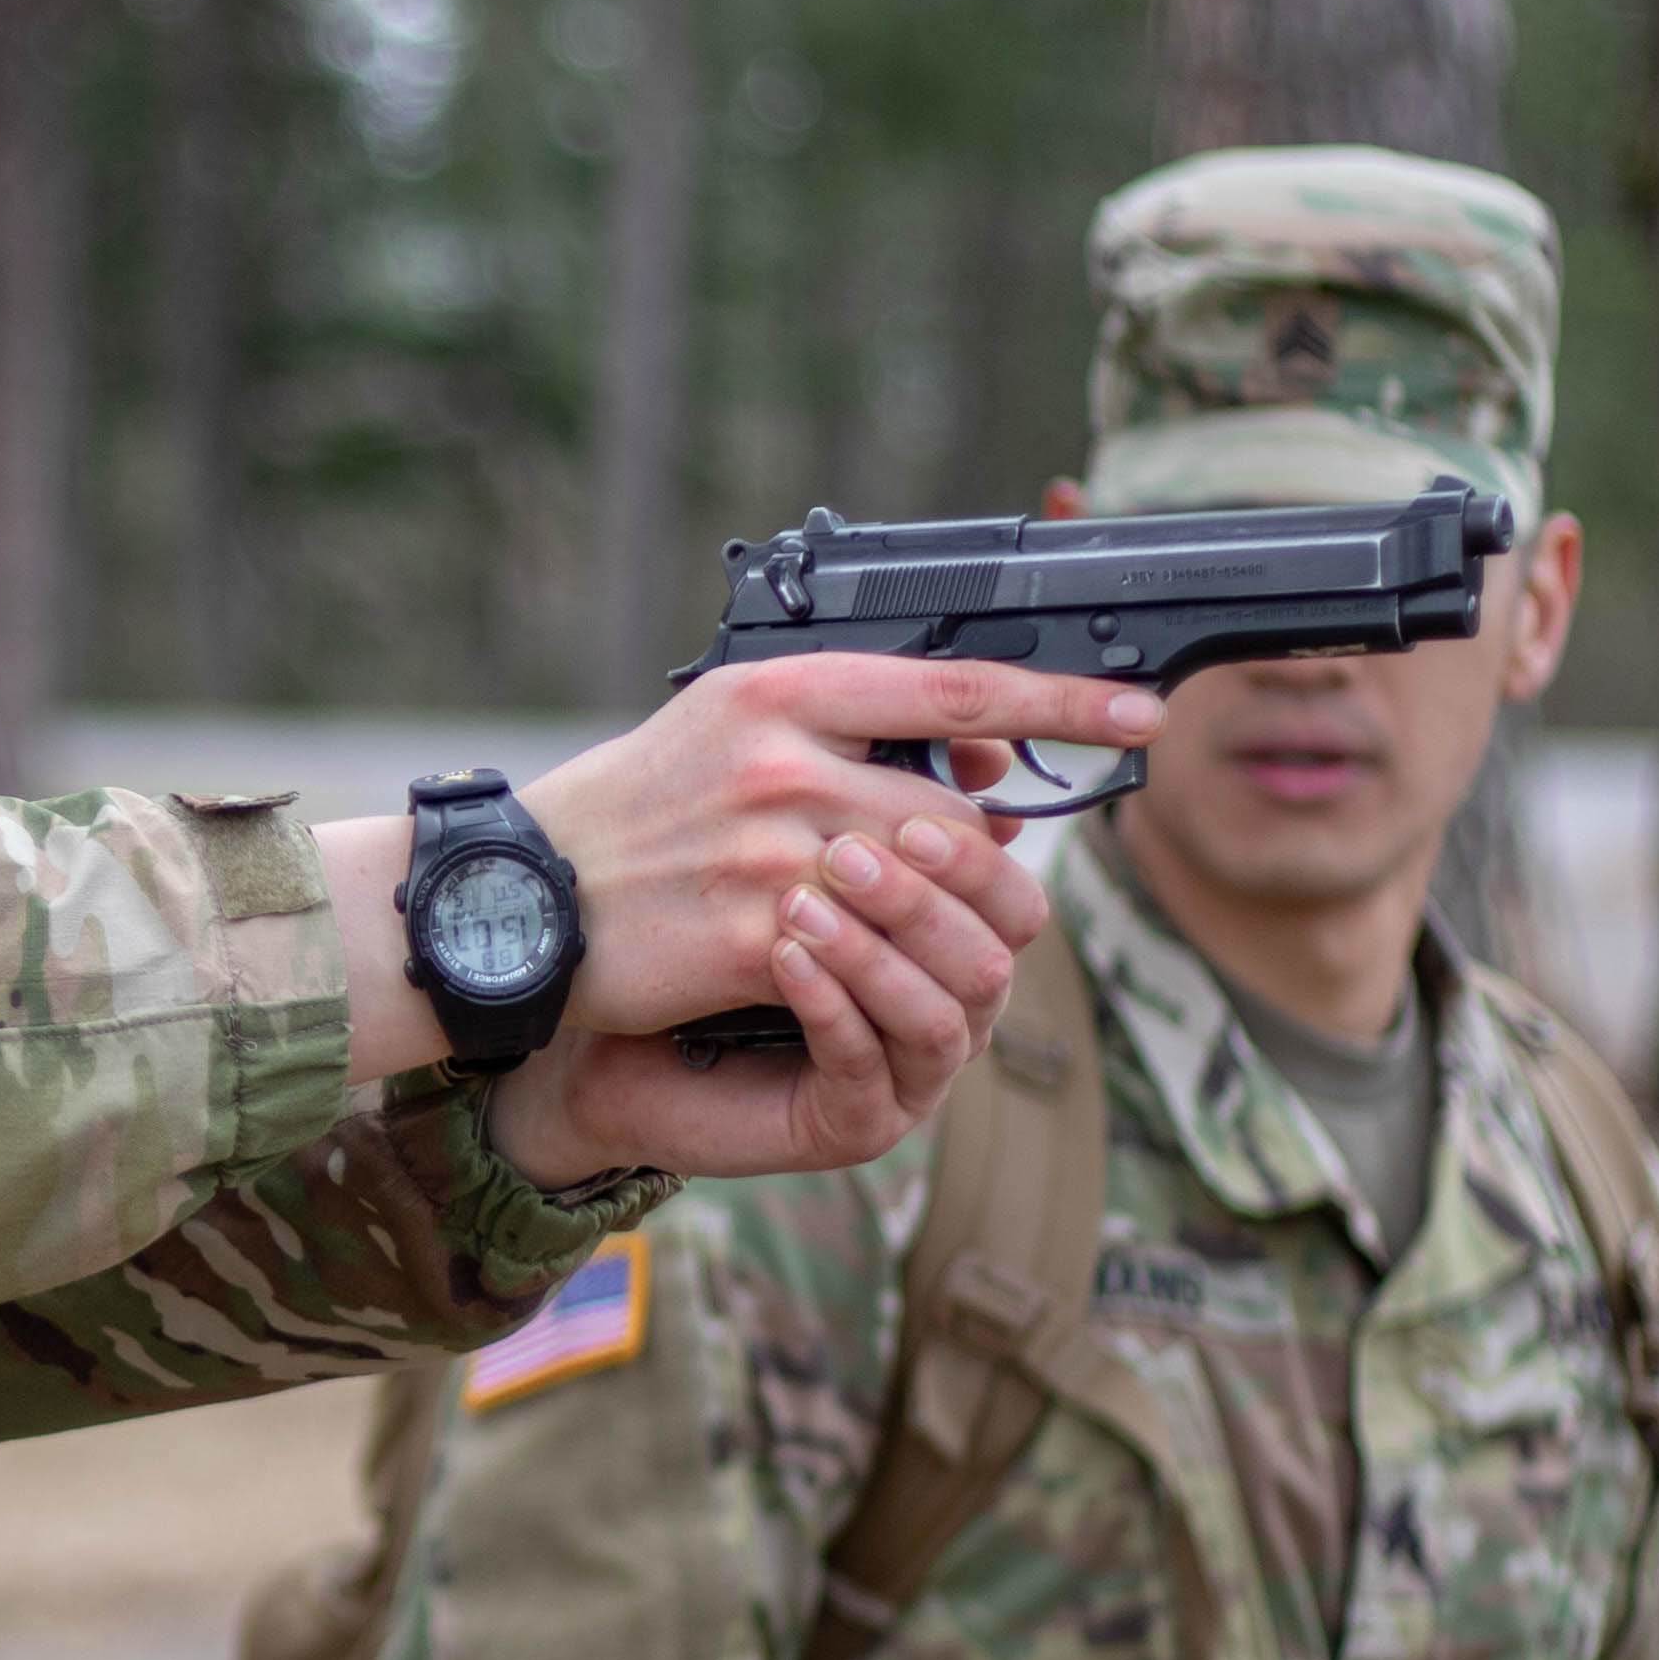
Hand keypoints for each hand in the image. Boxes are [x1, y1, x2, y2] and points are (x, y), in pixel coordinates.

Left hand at [480, 831, 1000, 1183]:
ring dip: (879, 952)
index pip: (1012, 894)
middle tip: (849, 850)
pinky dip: (831, 1004)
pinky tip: (781, 956)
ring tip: (801, 903)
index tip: (913, 800)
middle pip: (995, 953)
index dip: (977, 847)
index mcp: (946, 938)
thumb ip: (860, 794)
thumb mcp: (776, 837)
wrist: (608, 1009)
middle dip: (929, 898)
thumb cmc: (693, 919)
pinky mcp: (855, 1122)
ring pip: (945, 1015)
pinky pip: (867, 1063)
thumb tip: (956, 736)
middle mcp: (948, 1007)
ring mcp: (908, 1073)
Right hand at [521, 655, 1155, 1042]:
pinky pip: (864, 952)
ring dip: (951, 928)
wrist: (517, 898)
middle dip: (997, 865)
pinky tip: (870, 978)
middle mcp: (785, 756)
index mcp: (784, 689)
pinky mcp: (755, 929)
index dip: (1064, 700)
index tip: (1141, 714)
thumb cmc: (626, 816)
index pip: (960, 682)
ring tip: (954, 951)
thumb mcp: (731, 734)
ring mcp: (772, 844)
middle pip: (956, 810)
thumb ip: (849, 734)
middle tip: (1016, 900)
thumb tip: (976, 754)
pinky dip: (878, 966)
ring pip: (925, 888)